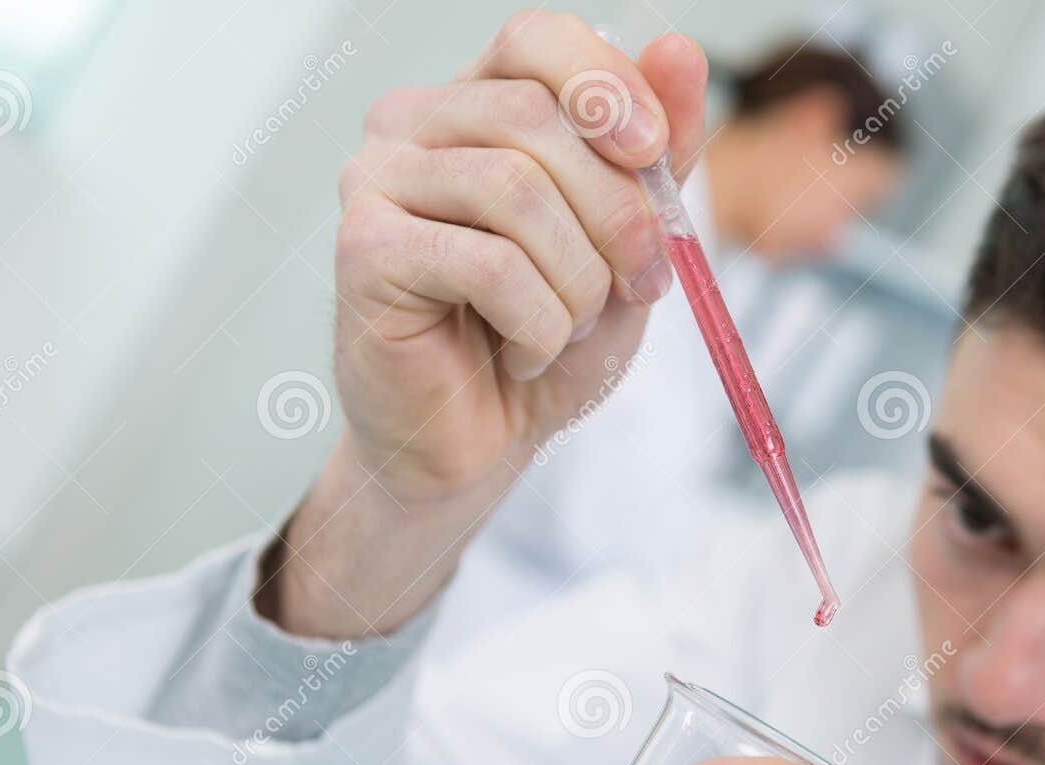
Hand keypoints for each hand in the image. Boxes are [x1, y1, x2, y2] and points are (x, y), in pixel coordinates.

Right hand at [268, 11, 707, 636]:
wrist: (486, 444)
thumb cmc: (548, 339)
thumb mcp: (628, 243)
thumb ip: (656, 155)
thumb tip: (680, 49)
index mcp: (476, 104)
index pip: (535, 38)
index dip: (606, 85)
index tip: (654, 154)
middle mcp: (412, 126)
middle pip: (536, 121)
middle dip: (616, 215)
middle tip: (639, 286)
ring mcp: (375, 182)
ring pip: (514, 191)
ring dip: (577, 282)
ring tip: (568, 330)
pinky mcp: (363, 250)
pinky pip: (488, 264)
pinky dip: (537, 325)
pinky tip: (522, 355)